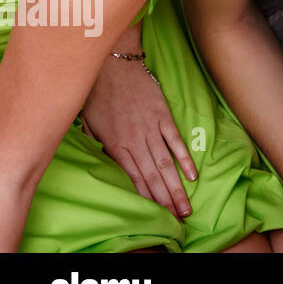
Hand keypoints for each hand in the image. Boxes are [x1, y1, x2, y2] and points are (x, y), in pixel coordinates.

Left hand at [80, 53, 197, 218]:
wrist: (113, 65)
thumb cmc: (98, 94)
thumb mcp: (89, 124)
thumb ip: (100, 146)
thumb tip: (108, 163)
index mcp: (115, 146)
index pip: (134, 180)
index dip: (146, 199)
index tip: (156, 216)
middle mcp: (135, 141)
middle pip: (153, 177)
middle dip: (165, 200)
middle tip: (178, 218)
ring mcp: (151, 128)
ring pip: (165, 163)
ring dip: (176, 186)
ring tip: (186, 205)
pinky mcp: (163, 115)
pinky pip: (175, 140)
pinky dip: (184, 157)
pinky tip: (192, 174)